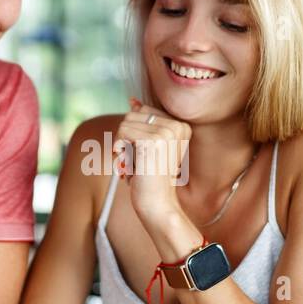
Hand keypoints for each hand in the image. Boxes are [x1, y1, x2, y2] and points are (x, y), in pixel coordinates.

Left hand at [115, 98, 190, 226]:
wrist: (157, 203)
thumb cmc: (151, 177)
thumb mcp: (149, 145)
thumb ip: (144, 122)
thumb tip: (133, 100)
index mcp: (182, 125)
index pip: (144, 111)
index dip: (135, 133)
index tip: (145, 154)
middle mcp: (178, 125)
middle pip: (133, 114)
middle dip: (127, 138)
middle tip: (138, 161)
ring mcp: (167, 132)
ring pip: (126, 122)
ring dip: (123, 145)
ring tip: (135, 163)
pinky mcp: (153, 140)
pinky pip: (123, 132)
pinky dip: (120, 149)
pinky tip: (130, 164)